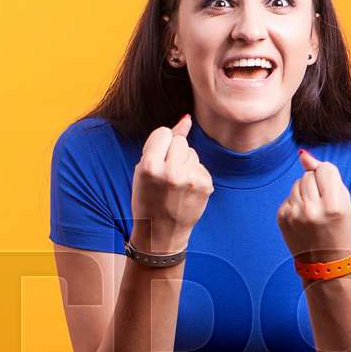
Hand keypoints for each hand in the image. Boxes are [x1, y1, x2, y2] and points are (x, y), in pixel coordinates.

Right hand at [130, 113, 213, 251]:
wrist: (160, 232)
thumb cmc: (148, 198)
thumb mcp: (144, 170)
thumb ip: (163, 143)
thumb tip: (187, 119)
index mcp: (150, 166)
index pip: (163, 132)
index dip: (159, 145)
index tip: (156, 160)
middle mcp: (171, 171)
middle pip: (180, 140)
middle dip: (173, 152)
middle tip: (166, 174)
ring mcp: (191, 179)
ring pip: (192, 152)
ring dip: (185, 162)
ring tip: (175, 184)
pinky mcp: (205, 185)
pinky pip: (201, 165)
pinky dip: (194, 174)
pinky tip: (186, 190)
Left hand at [277, 147, 350, 261]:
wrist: (324, 262)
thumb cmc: (339, 228)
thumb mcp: (343, 201)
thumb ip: (326, 175)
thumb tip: (302, 154)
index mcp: (334, 206)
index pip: (325, 169)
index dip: (328, 176)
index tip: (331, 190)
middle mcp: (312, 211)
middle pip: (308, 175)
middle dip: (315, 184)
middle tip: (322, 204)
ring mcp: (295, 216)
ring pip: (296, 184)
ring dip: (304, 192)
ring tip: (313, 211)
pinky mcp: (282, 218)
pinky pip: (288, 197)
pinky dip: (295, 203)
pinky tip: (303, 218)